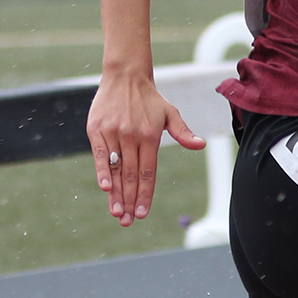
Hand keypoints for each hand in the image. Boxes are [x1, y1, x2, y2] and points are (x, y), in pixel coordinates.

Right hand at [86, 71, 205, 226]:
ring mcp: (113, 133)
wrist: (125, 75)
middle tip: (128, 222)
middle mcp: (131, 136)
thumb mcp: (170, 113)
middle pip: (131, 175)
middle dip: (129, 201)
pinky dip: (102, 172)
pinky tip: (105, 189)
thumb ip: (183, 132)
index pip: (148, 172)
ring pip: (115, 169)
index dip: (145, 194)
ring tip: (116, 213)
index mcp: (150, 136)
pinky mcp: (96, 129)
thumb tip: (200, 145)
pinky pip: (100, 155)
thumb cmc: (150, 99)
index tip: (142, 213)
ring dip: (115, 193)